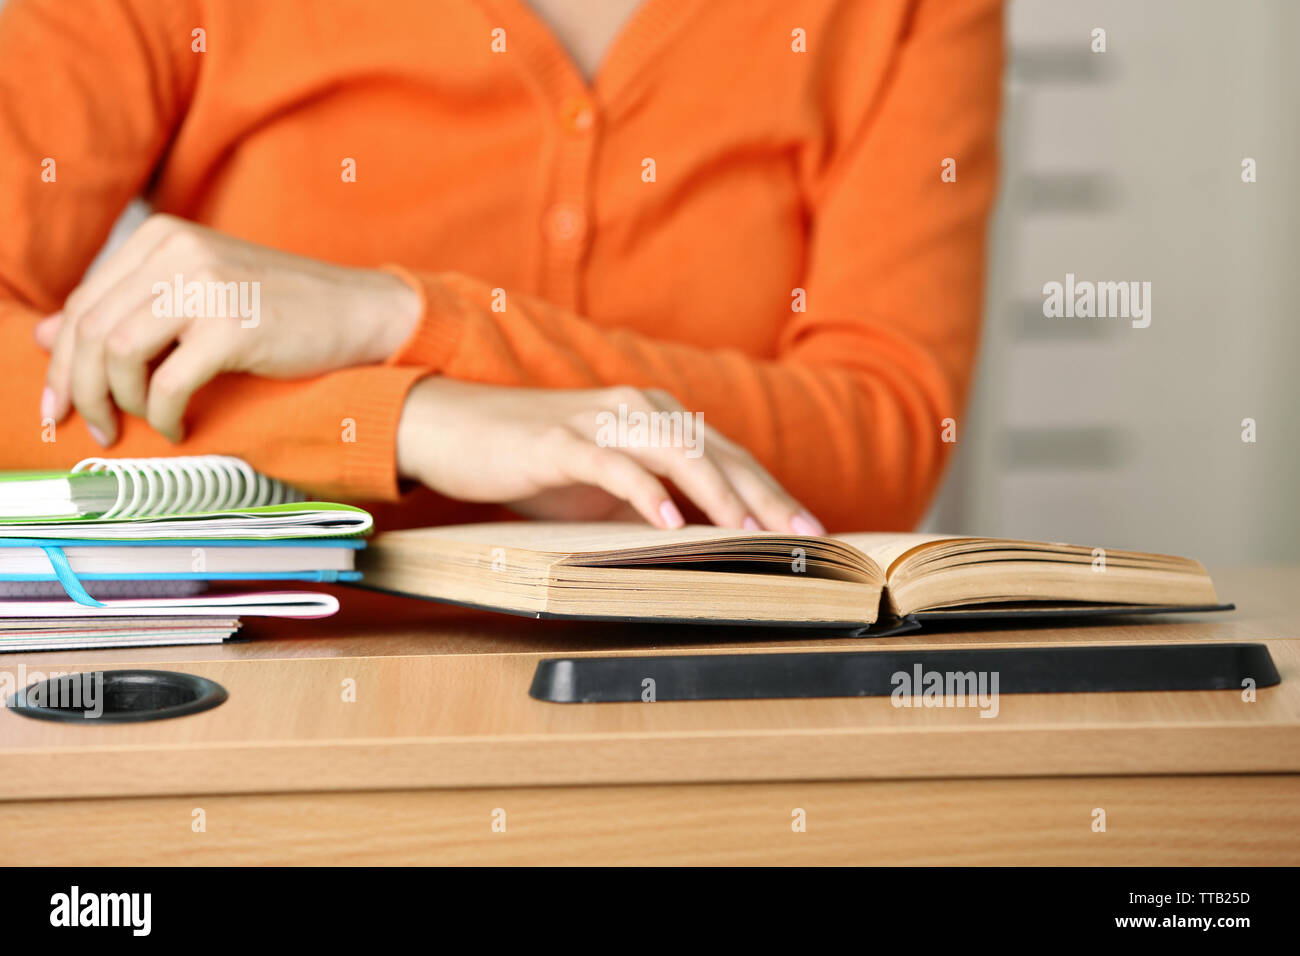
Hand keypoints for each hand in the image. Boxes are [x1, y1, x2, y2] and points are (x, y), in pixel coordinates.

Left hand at [35, 214, 419, 443]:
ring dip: (118, 403)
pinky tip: (178, 426)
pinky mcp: (233, 326)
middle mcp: (178, 251)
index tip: (62, 404)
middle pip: (91, 330)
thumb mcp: (198, 295)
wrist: (359, 311)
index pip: (84, 303)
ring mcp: (206, 286)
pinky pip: (168, 382)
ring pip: (117, 354)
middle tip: (92, 427)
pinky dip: (163, 414)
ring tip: (138, 425)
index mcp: (163, 237)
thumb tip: (45, 336)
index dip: (62, 361)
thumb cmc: (284, 308)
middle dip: (81, 390)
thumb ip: (129, 308)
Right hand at [396, 377, 826, 532]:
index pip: (728, 457)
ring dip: (720, 494)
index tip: (810, 531)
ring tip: (753, 532)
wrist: (454, 428)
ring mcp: (600, 422)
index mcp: (655, 418)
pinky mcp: (561, 441)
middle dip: (766, 497)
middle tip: (804, 537)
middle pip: (717, 454)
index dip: (772, 492)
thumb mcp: (603, 486)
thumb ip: (652, 500)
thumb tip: (706, 540)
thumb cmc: (533, 460)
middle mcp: (638, 410)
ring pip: (678, 455)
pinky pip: (614, 466)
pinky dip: (647, 494)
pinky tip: (672, 524)